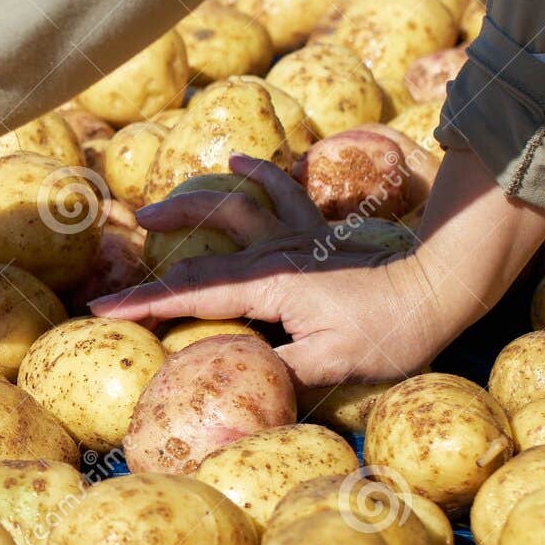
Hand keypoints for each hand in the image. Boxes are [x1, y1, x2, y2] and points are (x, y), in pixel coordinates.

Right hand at [90, 155, 457, 385]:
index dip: (145, 305)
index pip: (192, 294)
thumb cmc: (391, 330)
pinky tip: (242, 163)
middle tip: (109, 291)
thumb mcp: (333, 364)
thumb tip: (231, 381)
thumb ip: (276, 371)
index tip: (104, 311)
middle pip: (198, 259)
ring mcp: (295, 239)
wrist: (441, 285)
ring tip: (151, 213)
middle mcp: (274, 253)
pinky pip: (282, 194)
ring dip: (189, 210)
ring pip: (231, 213)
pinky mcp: (317, 234)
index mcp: (269, 284)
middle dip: (150, 275)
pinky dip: (261, 176)